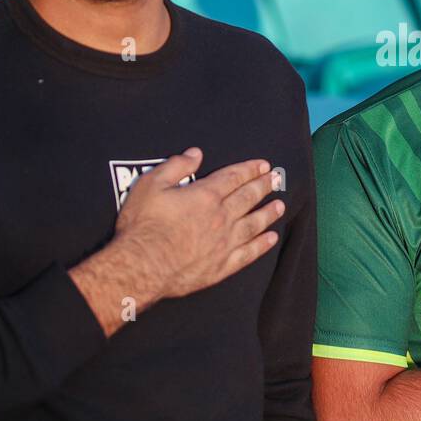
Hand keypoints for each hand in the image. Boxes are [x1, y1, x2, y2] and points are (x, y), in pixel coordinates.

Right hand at [110, 150, 283, 302]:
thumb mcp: (151, 184)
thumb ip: (176, 166)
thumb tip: (195, 154)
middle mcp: (220, 217)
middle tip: (276, 179)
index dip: (250, 169)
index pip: (234, 177)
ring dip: (268, 213)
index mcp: (205, 195)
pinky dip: (262, 245)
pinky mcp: (221, 266)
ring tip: (279, 206)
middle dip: (264, 186)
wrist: (141, 266)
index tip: (263, 165)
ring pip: (254, 224)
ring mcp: (224, 243)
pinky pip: (248, 253)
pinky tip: (271, 239)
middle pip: (248, 197)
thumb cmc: (142, 225)